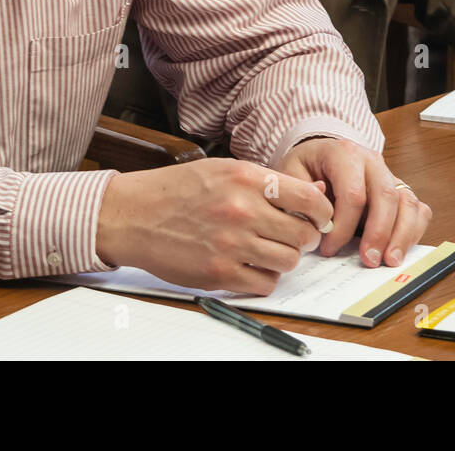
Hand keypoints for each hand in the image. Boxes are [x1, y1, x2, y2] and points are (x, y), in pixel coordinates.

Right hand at [95, 158, 333, 294]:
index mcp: (246, 178)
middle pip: (303, 234)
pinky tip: (250, 265)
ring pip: (288, 261)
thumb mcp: (224, 170)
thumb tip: (317, 192)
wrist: (133, 215)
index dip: (321, 211)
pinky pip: (264, 283)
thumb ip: (269, 181)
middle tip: (290, 236)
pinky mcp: (219, 273)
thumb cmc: (177, 190)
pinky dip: (263, 277)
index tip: (318, 218)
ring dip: (283, 258)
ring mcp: (231, 243)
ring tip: (267, 250)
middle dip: (303, 237)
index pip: (309, 199)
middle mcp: (242, 209)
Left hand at [277, 137, 431, 267]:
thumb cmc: (306, 168)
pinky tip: (399, 251)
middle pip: (385, 196)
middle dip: (379, 233)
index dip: (343, 227)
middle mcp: (373, 161)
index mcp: (344, 153)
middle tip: (368, 261)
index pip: (352, 193)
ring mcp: (390, 175)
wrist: (320, 154)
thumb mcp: (291, 175)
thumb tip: (322, 214)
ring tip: (389, 261)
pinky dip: (414, 231)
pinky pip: (418, 209)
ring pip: (407, 203)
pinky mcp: (401, 191)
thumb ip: (302, 194)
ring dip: (401, 235)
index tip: (329, 249)